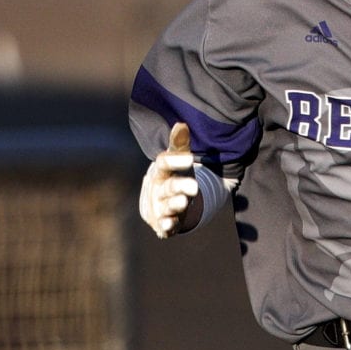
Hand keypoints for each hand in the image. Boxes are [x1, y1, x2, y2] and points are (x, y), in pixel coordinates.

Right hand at [139, 122, 196, 237]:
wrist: (163, 202)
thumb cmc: (173, 176)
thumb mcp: (178, 160)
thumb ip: (180, 144)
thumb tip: (182, 124)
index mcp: (159, 171)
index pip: (163, 163)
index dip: (175, 161)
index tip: (192, 158)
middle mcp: (156, 189)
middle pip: (167, 186)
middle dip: (179, 187)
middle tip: (194, 187)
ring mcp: (157, 207)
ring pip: (166, 206)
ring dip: (174, 205)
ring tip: (184, 203)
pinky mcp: (160, 223)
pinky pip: (163, 225)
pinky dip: (166, 225)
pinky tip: (171, 225)